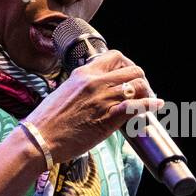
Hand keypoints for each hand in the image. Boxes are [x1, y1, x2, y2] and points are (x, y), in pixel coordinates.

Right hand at [23, 49, 164, 162]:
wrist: (40, 138)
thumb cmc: (48, 120)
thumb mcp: (65, 92)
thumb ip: (83, 87)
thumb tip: (96, 90)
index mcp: (83, 73)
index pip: (116, 56)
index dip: (128, 65)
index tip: (129, 76)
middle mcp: (95, 82)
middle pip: (133, 70)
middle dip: (142, 80)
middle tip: (142, 91)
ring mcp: (103, 99)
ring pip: (138, 86)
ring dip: (148, 93)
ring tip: (149, 101)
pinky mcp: (108, 118)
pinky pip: (137, 106)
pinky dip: (150, 105)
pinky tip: (156, 106)